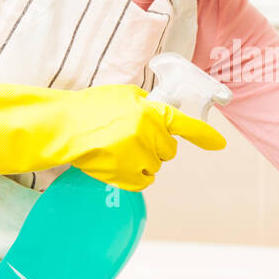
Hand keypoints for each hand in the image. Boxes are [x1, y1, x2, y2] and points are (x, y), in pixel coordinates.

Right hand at [0, 79, 226, 189]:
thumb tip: (164, 117)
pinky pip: (141, 181)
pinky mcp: (122, 172)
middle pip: (167, 152)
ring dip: (142, 164)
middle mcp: (144, 131)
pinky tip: (114, 165)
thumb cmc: (88, 109)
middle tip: (130, 140)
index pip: (181, 123)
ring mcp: (134, 153)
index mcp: (146, 110)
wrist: (58, 126)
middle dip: (155, 149)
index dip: (203, 134)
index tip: (220, 145)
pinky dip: (132, 177)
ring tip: (117, 151)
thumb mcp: (121, 96)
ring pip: (154, 168)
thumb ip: (145, 105)